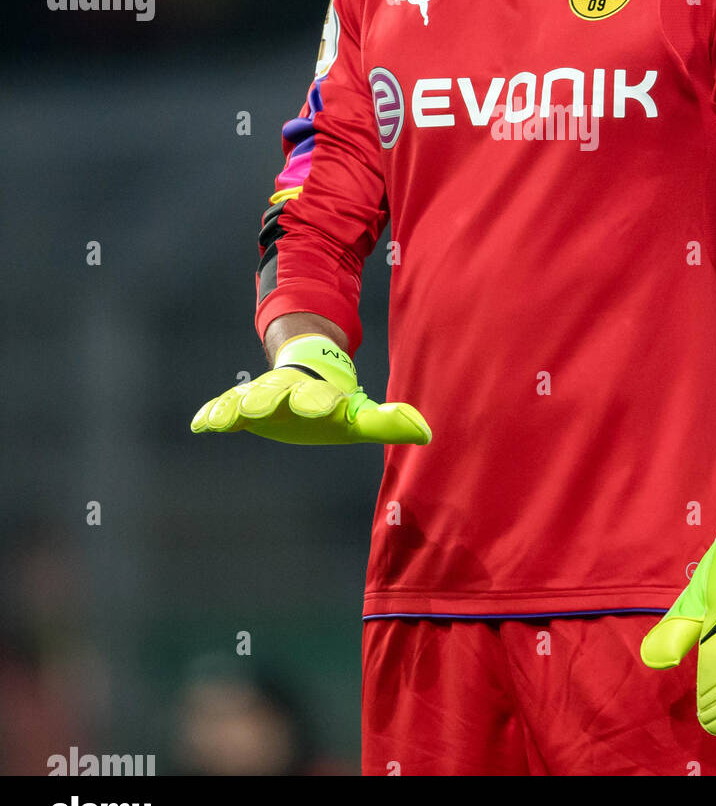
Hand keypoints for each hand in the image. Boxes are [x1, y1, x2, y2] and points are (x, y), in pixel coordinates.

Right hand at [191, 334, 430, 445]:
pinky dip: (213, 414)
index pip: (321, 398)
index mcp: (319, 396)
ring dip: (235, 406)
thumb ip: (387, 422)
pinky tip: (199, 424)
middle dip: (269, 398)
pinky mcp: (242, 407)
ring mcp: (262, 396)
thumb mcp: (359, 414)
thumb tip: (426, 432)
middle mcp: (288, 392)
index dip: (323, 402)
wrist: (305, 373)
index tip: (324, 408)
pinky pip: (224, 408)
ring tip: (222, 417)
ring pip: (246, 397)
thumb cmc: (334, 404)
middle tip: (259, 405)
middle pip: (277, 392)